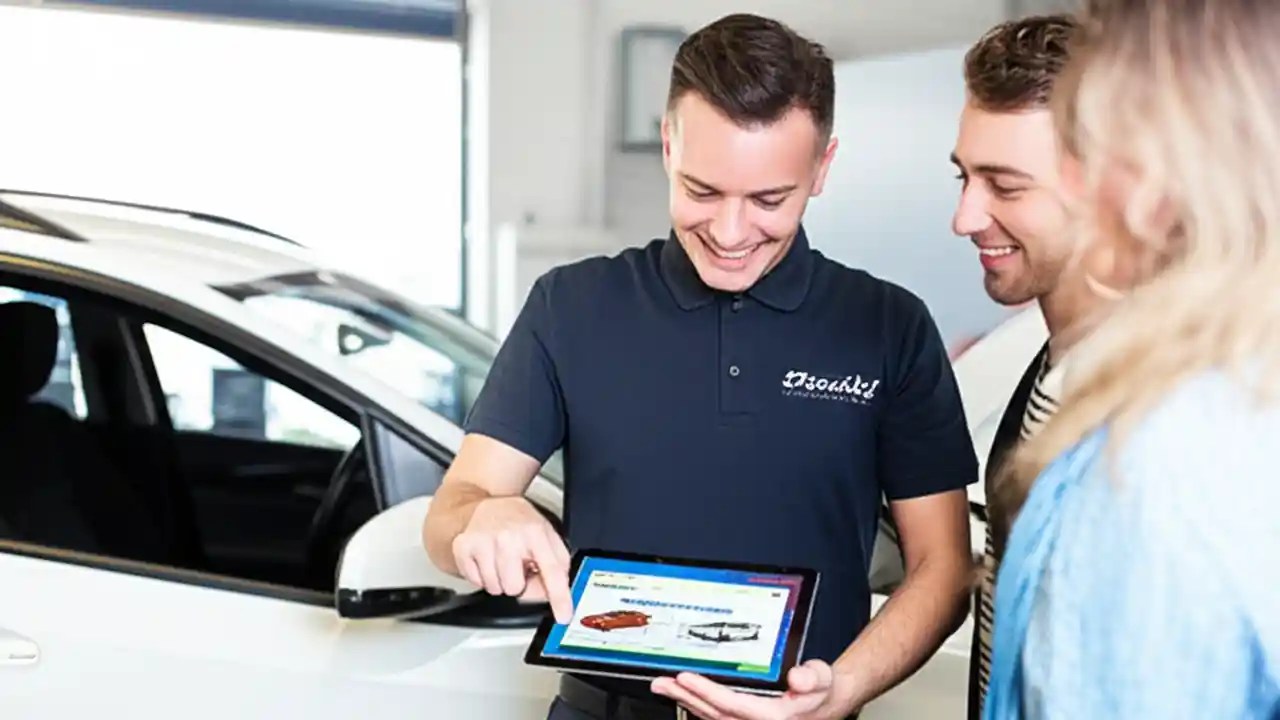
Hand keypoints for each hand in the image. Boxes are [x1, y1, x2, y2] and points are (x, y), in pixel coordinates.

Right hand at [451, 496, 573, 622]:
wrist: (487, 502)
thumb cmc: (520, 523)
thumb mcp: (547, 534)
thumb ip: (556, 564)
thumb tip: (553, 594)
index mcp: (535, 532)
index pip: (552, 570)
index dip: (559, 597)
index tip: (563, 615)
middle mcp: (509, 536)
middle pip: (516, 589)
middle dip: (518, 582)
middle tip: (517, 566)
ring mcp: (483, 541)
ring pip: (495, 589)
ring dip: (500, 580)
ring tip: (502, 560)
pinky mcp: (463, 547)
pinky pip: (476, 583)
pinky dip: (483, 576)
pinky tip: (488, 559)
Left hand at [651, 660, 840, 719]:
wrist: (827, 705)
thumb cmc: (820, 692)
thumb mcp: (822, 678)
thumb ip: (812, 677)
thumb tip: (798, 678)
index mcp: (772, 718)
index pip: (732, 704)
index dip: (706, 691)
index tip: (685, 678)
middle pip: (713, 713)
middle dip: (685, 696)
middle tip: (662, 683)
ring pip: (710, 717)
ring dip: (686, 701)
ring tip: (664, 686)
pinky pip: (716, 718)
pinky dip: (697, 707)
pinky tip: (684, 697)